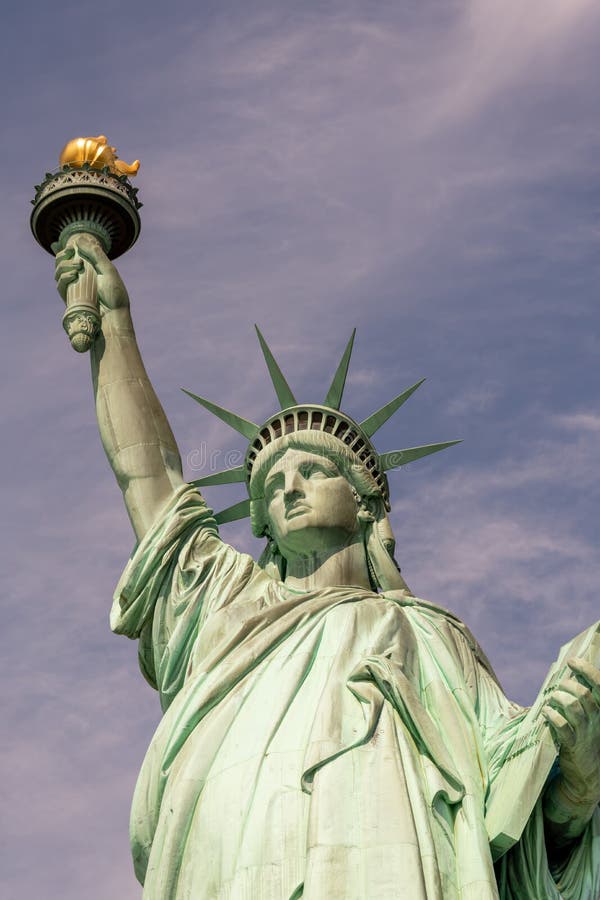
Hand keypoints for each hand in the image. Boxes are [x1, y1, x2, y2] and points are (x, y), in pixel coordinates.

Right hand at [54, 233, 129, 313]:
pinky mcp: (69, 298)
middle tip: (71, 251)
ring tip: (78, 266)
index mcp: (89, 269)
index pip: (72, 256)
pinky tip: (73, 275)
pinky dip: (63, 277)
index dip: (67, 249)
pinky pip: (59, 285)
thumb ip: (96, 254)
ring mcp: (73, 288)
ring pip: (58, 272)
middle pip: (61, 262)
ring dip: (64, 265)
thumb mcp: (108, 270)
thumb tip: (79, 239)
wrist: (113, 316)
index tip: (71, 246)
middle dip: (63, 255)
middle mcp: (79, 277)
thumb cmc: (114, 294)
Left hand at [542, 658, 599, 805]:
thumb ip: (582, 702)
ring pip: (574, 708)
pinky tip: (546, 713)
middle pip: (584, 695)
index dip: (587, 670)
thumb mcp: (590, 720)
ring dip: (558, 699)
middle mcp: (597, 720)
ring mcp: (586, 734)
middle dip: (567, 686)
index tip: (572, 662)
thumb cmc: (586, 741)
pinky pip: (563, 727)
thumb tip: (567, 678)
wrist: (588, 776)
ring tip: (551, 700)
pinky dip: (552, 716)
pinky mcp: (573, 746)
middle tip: (558, 688)